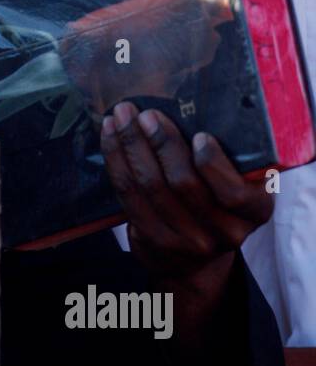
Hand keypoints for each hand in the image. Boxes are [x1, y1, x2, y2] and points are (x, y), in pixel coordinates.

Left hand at [100, 102, 273, 280]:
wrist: (198, 260)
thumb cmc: (219, 203)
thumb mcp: (239, 184)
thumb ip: (228, 156)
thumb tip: (193, 105)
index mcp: (254, 211)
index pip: (234, 193)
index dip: (213, 164)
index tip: (200, 135)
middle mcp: (224, 232)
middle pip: (183, 184)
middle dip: (162, 143)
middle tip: (146, 114)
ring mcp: (186, 241)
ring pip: (149, 187)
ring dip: (131, 146)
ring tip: (121, 117)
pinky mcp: (152, 241)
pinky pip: (127, 195)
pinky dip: (116, 161)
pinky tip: (110, 137)